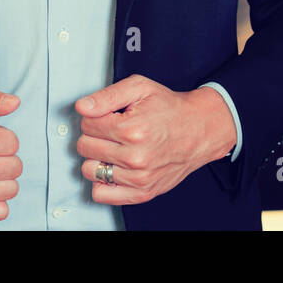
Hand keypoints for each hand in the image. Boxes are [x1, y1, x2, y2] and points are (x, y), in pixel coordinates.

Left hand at [74, 75, 235, 205]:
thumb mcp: (140, 87)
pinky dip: (102, 181)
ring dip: (97, 157)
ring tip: (113, 148)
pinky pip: (102, 194)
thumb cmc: (170, 108)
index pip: (87, 124)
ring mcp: (139, 178)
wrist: (200, 129)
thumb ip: (107, 96)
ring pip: (89, 169)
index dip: (94, 116)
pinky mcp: (143, 192)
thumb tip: (82, 107)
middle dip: (94, 135)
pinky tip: (113, 167)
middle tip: (111, 130)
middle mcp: (135, 157)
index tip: (108, 116)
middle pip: (85, 146)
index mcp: (131, 129)